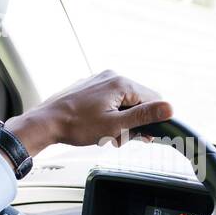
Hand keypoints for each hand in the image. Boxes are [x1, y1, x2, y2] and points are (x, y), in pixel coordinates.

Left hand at [3, 70, 172, 157]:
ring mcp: (100, 80)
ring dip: (120, 121)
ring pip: (124, 102)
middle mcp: (111, 76)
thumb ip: (144, 116)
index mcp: (121, 83)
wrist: (46, 122)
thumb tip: (169, 108)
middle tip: (118, 138)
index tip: (142, 135)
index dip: (150, 120)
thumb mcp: (115, 125)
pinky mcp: (91, 86)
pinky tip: (98, 127)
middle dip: (132, 122)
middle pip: (138, 101)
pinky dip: (110, 115)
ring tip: (106, 134)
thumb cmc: (75, 125)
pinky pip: (111, 100)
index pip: (153, 99)